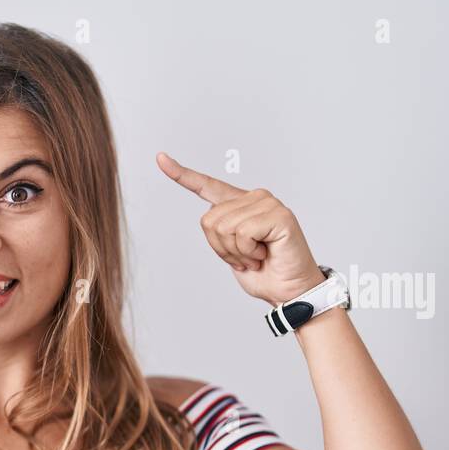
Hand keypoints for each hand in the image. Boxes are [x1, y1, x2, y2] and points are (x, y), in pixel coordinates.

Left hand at [156, 152, 325, 304]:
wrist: (288, 291)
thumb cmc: (263, 273)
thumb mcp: (230, 252)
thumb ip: (219, 232)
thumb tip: (212, 218)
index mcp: (239, 205)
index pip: (207, 186)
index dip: (182, 174)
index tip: (160, 158)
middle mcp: (253, 197)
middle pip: (209, 220)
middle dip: (221, 248)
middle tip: (246, 257)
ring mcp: (267, 203)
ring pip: (224, 227)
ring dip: (236, 252)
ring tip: (257, 256)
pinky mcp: (279, 214)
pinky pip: (243, 233)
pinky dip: (249, 252)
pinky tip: (265, 253)